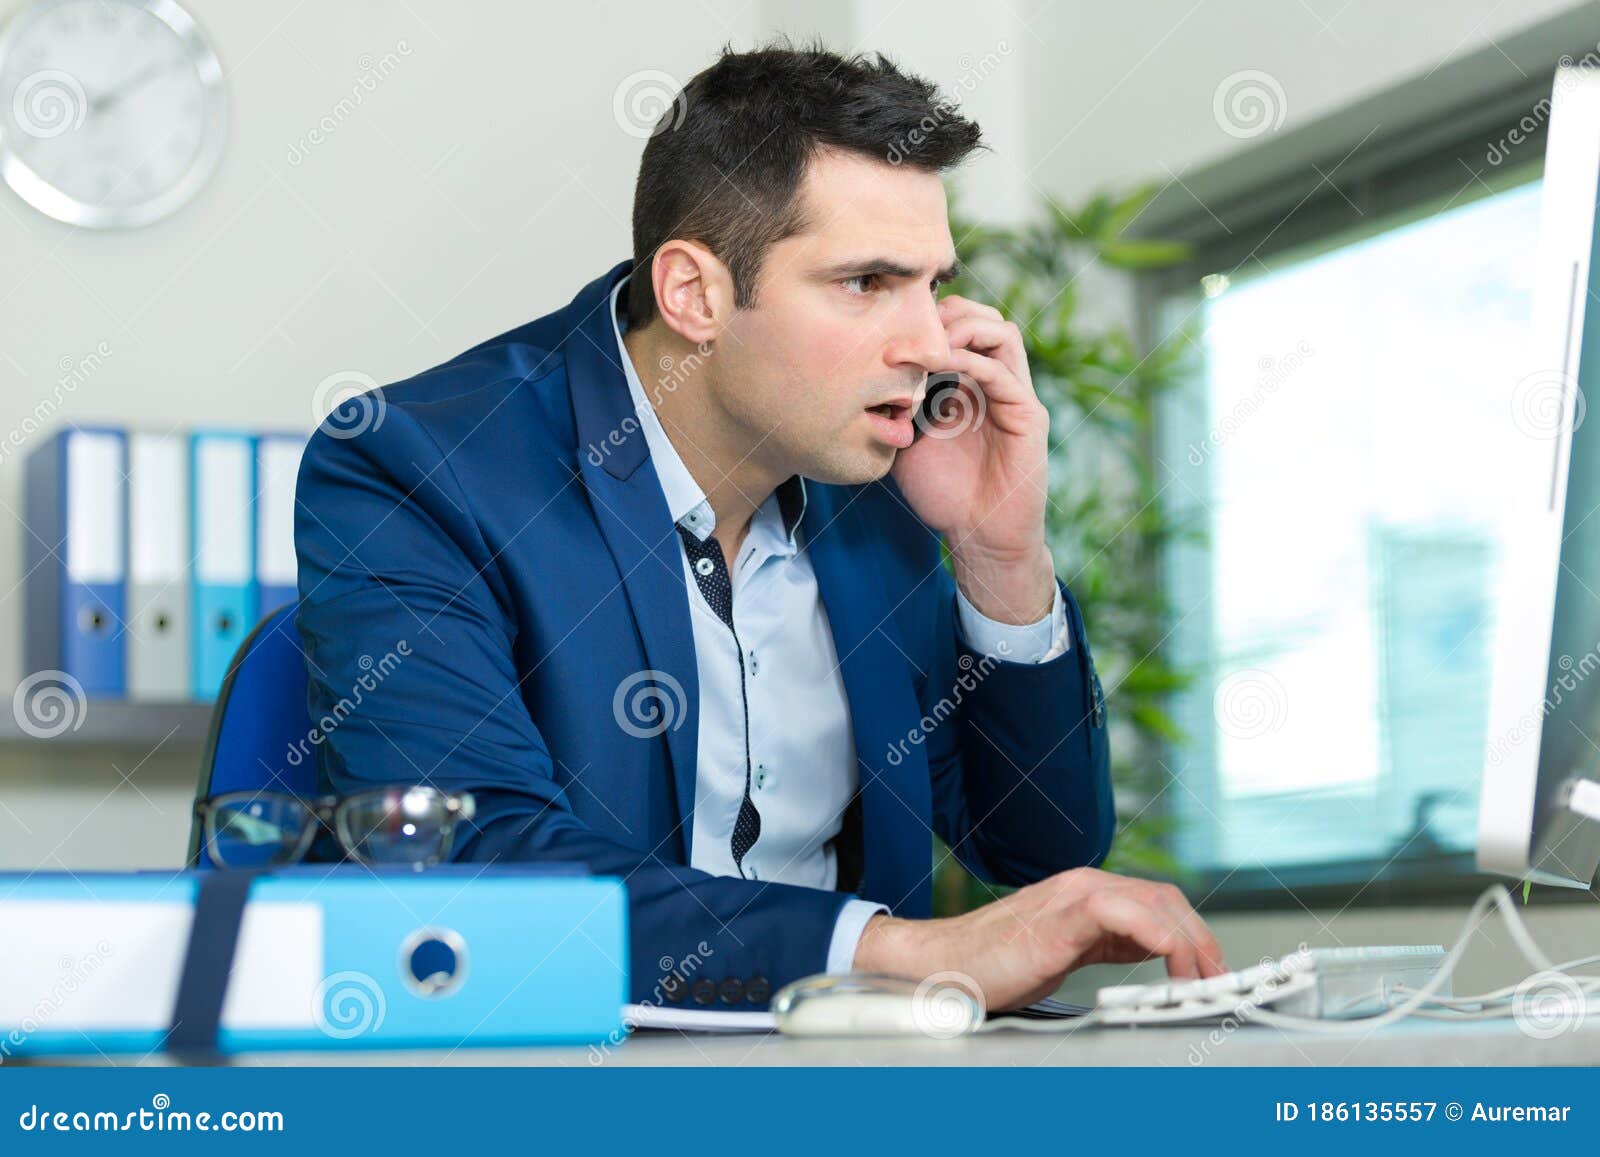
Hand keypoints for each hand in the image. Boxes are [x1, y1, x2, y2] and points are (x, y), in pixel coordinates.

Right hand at [852, 867, 1227, 1011]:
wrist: (942, 964)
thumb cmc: (993, 963)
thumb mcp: (1064, 952)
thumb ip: (1105, 944)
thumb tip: (1151, 957)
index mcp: (1086, 894)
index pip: (1158, 902)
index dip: (1193, 934)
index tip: (1212, 971)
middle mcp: (1084, 885)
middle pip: (1166, 898)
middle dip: (1201, 940)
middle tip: (1219, 980)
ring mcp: (1073, 896)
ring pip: (1154, 902)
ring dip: (1190, 942)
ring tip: (1204, 981)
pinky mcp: (1062, 916)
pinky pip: (1126, 914)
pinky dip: (1160, 936)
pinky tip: (1172, 964)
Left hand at [889, 295, 1053, 624]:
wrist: (979, 538)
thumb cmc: (944, 494)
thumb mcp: (906, 442)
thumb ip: (895, 408)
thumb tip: (861, 380)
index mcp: (971, 383)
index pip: (959, 326)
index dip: (927, 318)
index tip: (888, 328)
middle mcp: (997, 382)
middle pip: (984, 317)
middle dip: (945, 312)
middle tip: (906, 326)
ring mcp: (1016, 396)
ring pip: (1002, 332)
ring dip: (962, 327)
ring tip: (926, 341)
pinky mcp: (1028, 417)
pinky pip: (1003, 373)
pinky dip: (971, 361)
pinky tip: (941, 365)